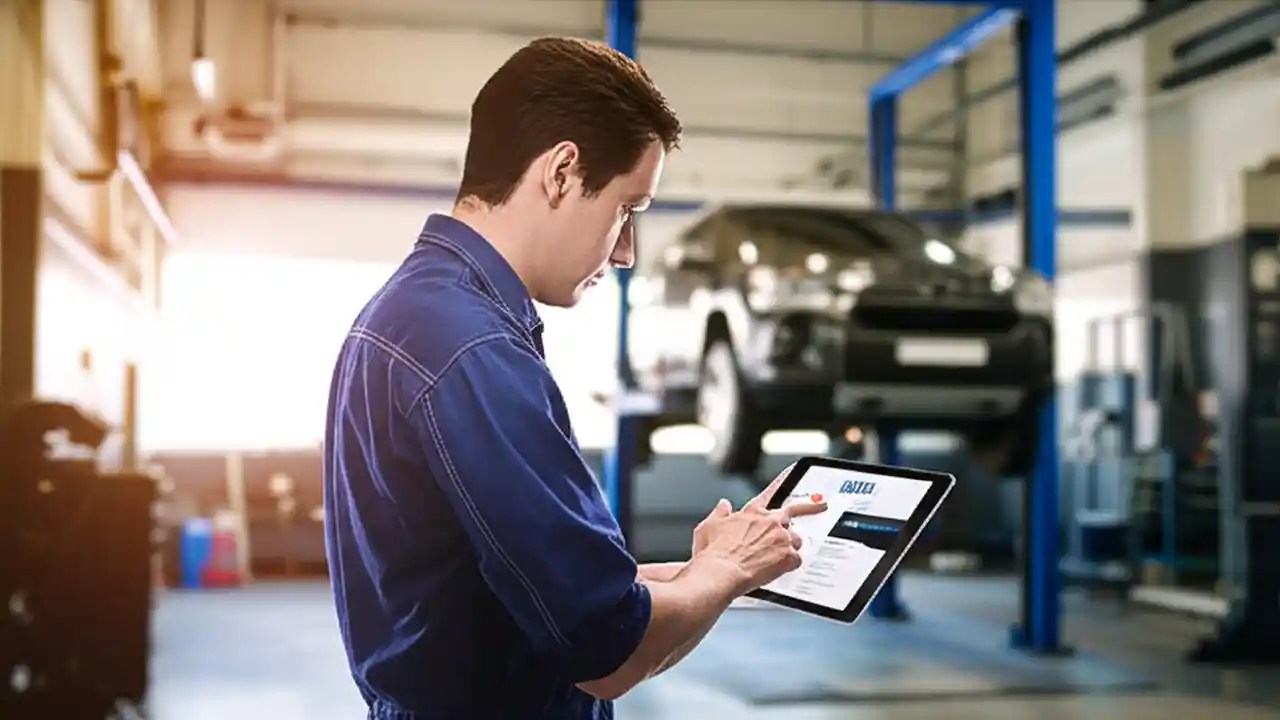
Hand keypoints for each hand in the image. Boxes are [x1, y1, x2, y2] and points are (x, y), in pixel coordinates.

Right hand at [690, 469, 827, 595]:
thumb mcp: (708, 527)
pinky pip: (795, 560)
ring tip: (774, 559)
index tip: (793, 472)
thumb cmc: (712, 553)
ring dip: (790, 547)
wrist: (719, 573)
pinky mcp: (788, 556)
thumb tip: (723, 505)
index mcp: (752, 512)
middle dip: (810, 507)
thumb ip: (719, 513)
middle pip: (795, 510)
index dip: (783, 480)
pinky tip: (775, 571)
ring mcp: (781, 538)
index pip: (771, 491)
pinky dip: (788, 566)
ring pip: (796, 540)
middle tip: (822, 506)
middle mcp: (770, 521)